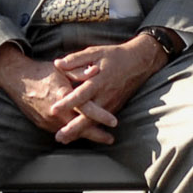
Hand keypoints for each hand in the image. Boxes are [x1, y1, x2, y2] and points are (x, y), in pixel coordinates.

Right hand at [0, 44, 114, 144]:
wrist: (16, 79)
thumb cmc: (42, 72)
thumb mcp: (62, 69)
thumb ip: (79, 71)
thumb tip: (96, 70)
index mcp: (62, 94)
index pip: (86, 108)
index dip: (100, 116)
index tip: (114, 122)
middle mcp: (55, 111)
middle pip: (80, 127)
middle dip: (96, 134)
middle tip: (110, 139)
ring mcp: (48, 120)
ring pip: (70, 131)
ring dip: (84, 134)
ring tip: (100, 137)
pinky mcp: (42, 124)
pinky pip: (60, 130)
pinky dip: (71, 131)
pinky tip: (81, 132)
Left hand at [49, 35, 167, 140]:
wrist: (139, 63)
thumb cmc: (115, 56)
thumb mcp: (95, 52)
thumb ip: (75, 60)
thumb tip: (57, 63)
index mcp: (98, 80)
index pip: (81, 94)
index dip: (67, 102)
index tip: (53, 109)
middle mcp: (105, 95)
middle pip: (88, 116)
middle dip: (73, 128)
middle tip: (59, 137)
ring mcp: (111, 103)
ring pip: (94, 122)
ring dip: (80, 132)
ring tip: (64, 140)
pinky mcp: (115, 107)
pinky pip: (100, 121)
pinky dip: (89, 130)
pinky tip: (78, 136)